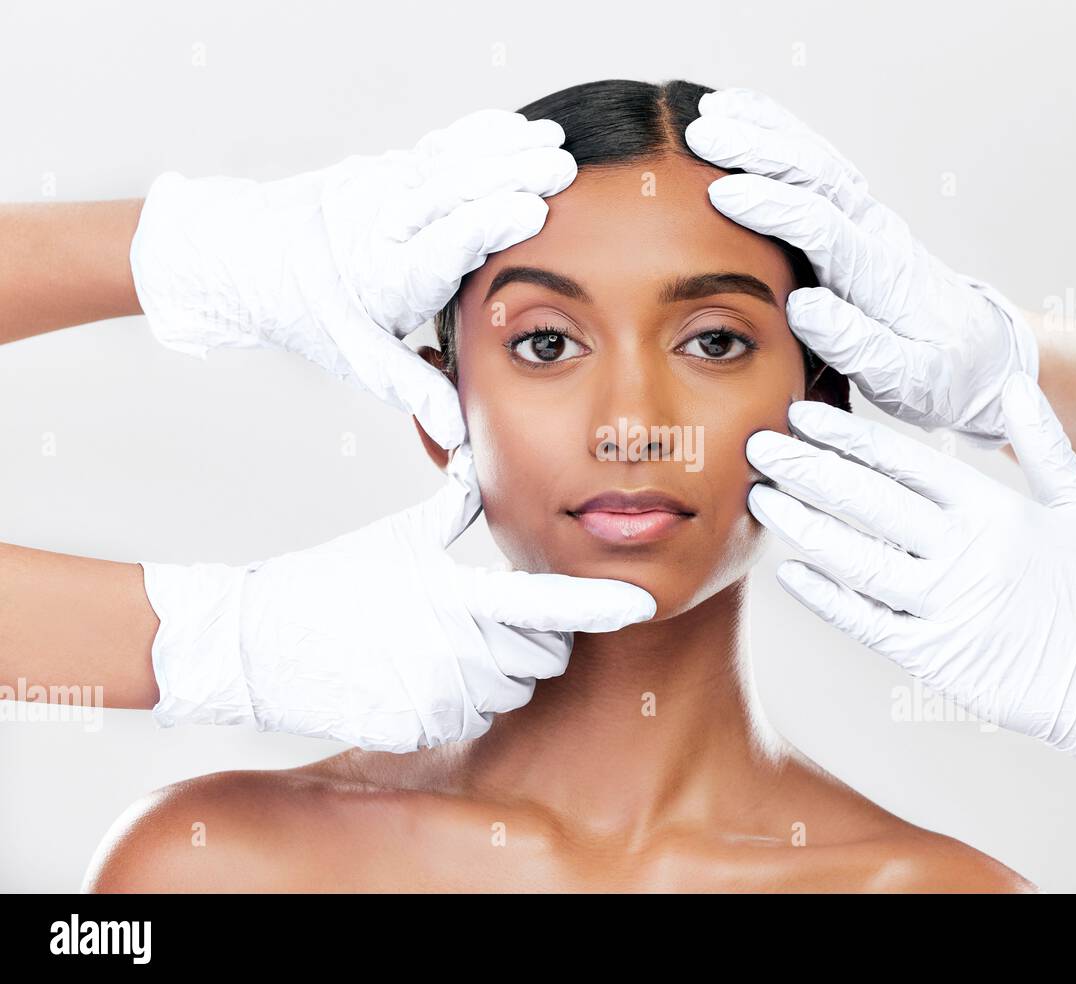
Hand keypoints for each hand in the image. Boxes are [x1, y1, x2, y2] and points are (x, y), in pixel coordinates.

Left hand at [129, 108, 574, 529]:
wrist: (249, 257)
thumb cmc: (313, 313)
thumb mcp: (361, 359)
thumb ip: (416, 389)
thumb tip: (461, 438)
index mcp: (385, 276)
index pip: (441, 245)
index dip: (486, 226)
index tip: (531, 213)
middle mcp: (383, 224)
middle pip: (451, 191)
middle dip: (508, 175)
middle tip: (561, 169)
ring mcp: (382, 188)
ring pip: (447, 160)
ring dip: (502, 148)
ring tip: (554, 142)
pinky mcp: (385, 167)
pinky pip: (439, 146)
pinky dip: (479, 133)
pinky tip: (516, 128)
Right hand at [142, 495, 655, 752]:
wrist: (258, 645)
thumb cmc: (331, 580)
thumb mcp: (399, 536)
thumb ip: (456, 505)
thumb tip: (481, 460)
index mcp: (456, 596)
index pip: (548, 604)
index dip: (600, 604)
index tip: (639, 602)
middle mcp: (455, 651)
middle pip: (544, 658)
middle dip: (536, 639)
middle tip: (493, 620)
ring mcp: (437, 697)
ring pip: (514, 692)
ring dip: (501, 672)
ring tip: (452, 645)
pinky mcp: (419, 730)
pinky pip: (473, 720)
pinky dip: (465, 701)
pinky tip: (426, 675)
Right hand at [685, 87, 1036, 445]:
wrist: (979, 355)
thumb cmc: (938, 375)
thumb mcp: (905, 379)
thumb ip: (857, 347)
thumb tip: (804, 307)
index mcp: (880, 276)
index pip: (822, 227)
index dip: (773, 207)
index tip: (722, 196)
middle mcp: (875, 235)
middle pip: (818, 176)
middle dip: (760, 150)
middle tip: (702, 135)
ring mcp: (868, 220)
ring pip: (817, 161)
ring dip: (765, 132)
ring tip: (710, 114)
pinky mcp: (859, 219)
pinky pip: (818, 168)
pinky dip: (780, 138)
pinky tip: (743, 122)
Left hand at [744, 375, 1075, 814]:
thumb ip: (1042, 444)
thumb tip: (1015, 383)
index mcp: (993, 509)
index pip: (904, 461)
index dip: (847, 437)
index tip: (801, 415)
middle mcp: (965, 552)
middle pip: (870, 502)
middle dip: (808, 470)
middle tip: (757, 446)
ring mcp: (946, 605)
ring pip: (859, 558)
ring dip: (804, 525)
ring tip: (760, 498)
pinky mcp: (932, 655)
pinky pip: (866, 621)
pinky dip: (826, 597)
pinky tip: (790, 573)